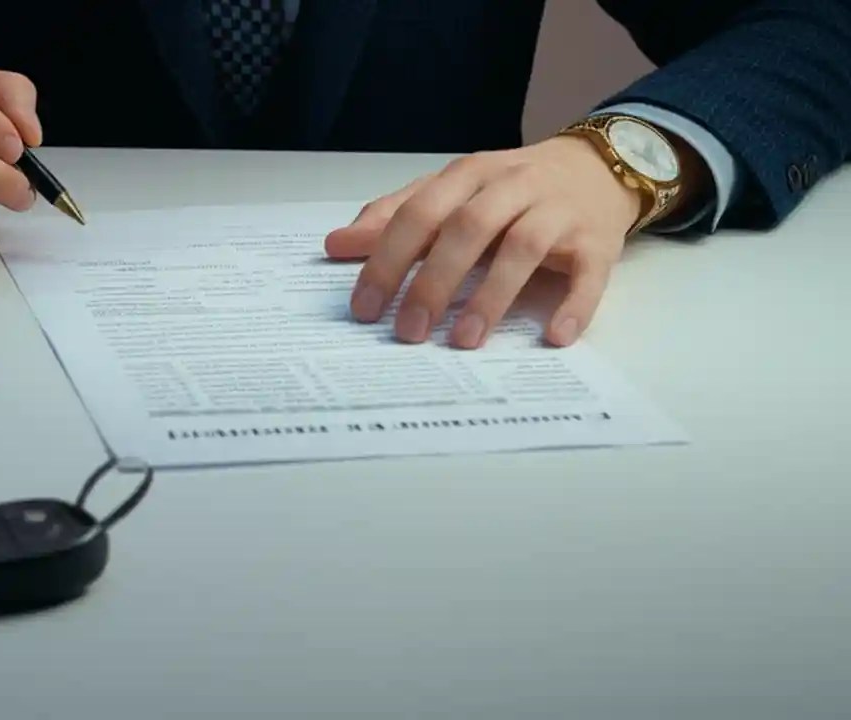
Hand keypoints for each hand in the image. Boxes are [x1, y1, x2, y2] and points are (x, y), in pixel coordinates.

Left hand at [324, 136, 643, 347]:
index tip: (365, 307)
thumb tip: (335, 245)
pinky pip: (588, 274)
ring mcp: (558, 212)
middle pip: (468, 228)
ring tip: (465, 340)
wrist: (599, 167)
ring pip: (523, 248)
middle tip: (409, 331)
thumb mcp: (450, 193)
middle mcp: (513, 186)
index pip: (420, 213)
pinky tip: (553, 336)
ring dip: (491, 296)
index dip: (388, 259)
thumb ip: (395, 217)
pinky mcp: (598, 241)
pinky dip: (573, 305)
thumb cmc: (510, 190)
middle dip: (434, 282)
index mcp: (469, 175)